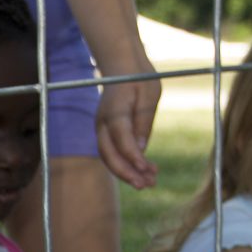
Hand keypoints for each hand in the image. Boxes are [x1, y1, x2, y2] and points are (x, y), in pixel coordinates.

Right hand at [94, 61, 160, 190]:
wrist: (122, 66)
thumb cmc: (139, 78)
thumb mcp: (149, 96)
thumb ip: (143, 123)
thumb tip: (141, 150)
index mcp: (114, 111)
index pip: (121, 140)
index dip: (134, 157)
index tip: (148, 169)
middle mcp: (103, 123)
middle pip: (109, 154)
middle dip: (127, 172)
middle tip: (146, 185)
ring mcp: (102, 128)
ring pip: (109, 157)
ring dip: (127, 172)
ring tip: (149, 183)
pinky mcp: (107, 132)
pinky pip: (113, 152)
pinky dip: (127, 163)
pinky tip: (144, 170)